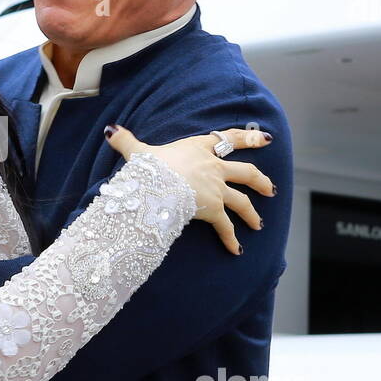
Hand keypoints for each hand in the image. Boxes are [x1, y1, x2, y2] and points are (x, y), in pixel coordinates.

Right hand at [105, 125, 275, 255]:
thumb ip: (126, 141)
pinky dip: (232, 239)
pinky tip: (237, 250)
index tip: (265, 138)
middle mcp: (214, 168)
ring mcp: (216, 189)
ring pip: (242, 201)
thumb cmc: (151, 166)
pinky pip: (226, 226)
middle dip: (260, 181)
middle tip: (269, 189)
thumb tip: (110, 130)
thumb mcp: (138, 151)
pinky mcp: (213, 209)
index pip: (229, 138)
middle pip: (246, 172)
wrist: (159, 184)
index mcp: (200, 149)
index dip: (248, 137)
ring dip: (252, 213)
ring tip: (259, 223)